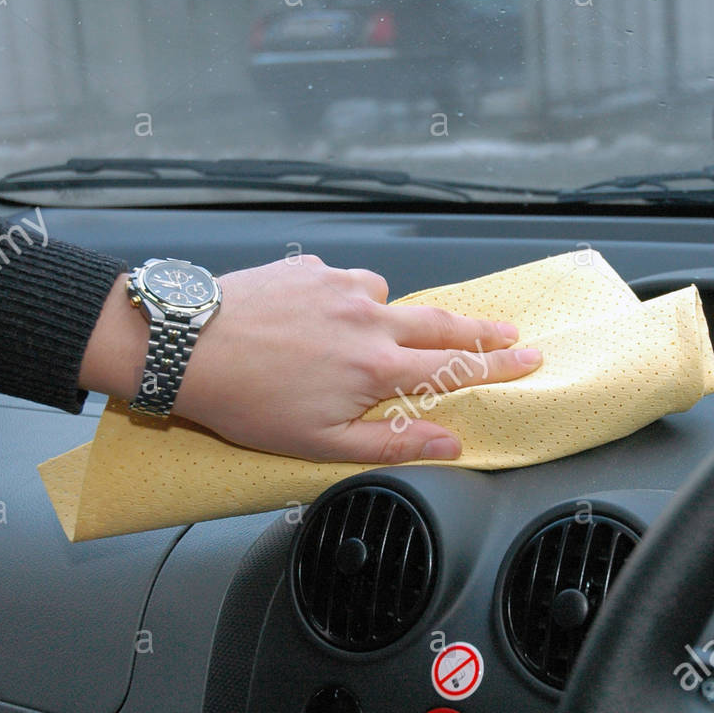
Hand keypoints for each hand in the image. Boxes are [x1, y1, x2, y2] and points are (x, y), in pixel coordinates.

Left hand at [78, 256, 541, 461]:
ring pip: (390, 301)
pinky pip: (348, 282)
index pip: (455, 367)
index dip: (498, 365)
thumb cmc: (246, 402)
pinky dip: (349, 299)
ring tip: (375, 340)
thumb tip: (448, 444)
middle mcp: (369, 321)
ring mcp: (340, 287)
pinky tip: (322, 318)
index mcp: (376, 369)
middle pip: (443, 323)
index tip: (530, 359)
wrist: (184, 345)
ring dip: (397, 319)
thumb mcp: (320, 444)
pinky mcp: (311, 267)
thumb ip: (392, 445)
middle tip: (511, 331)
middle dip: (483, 329)